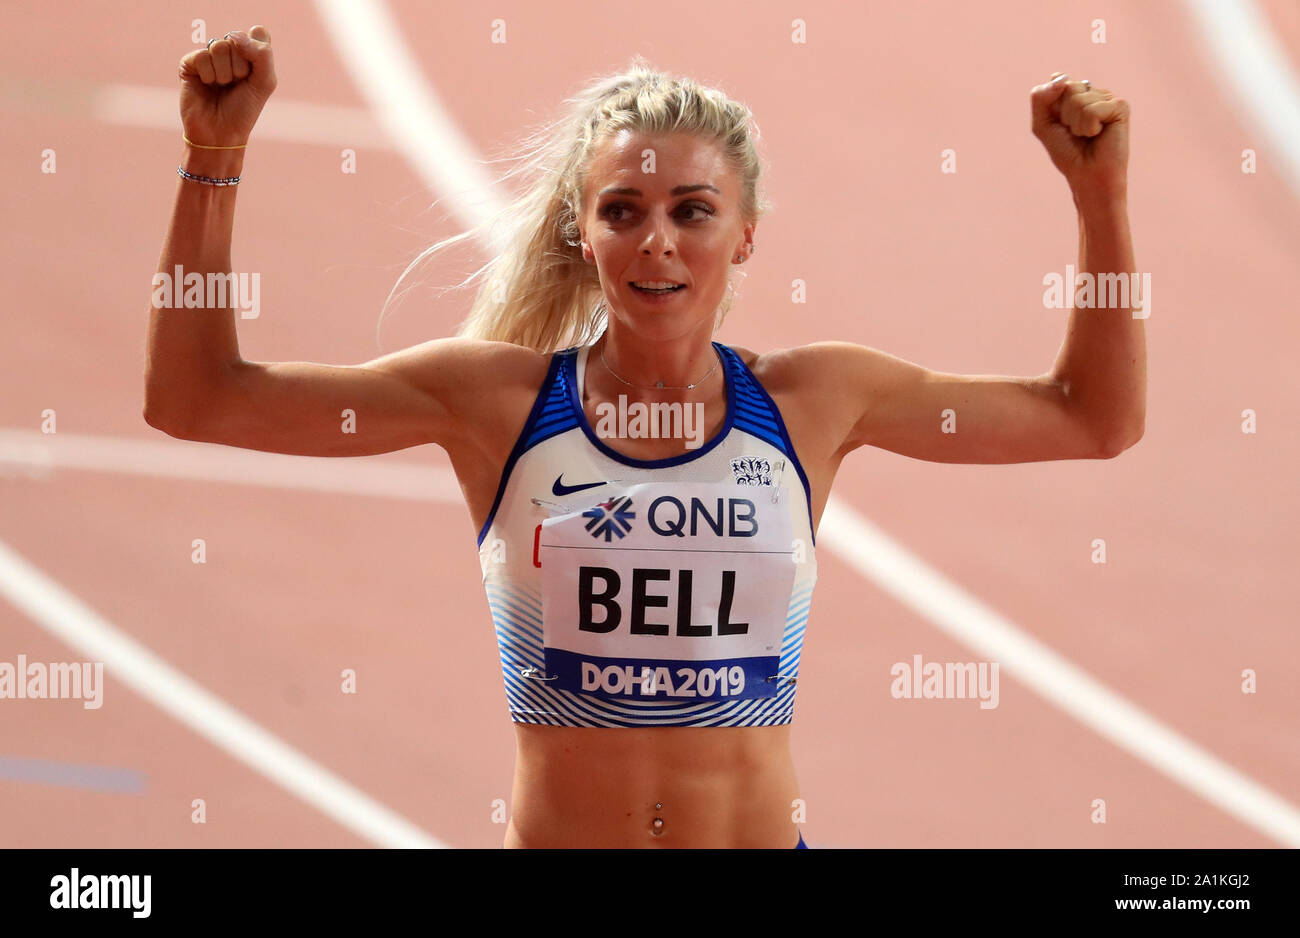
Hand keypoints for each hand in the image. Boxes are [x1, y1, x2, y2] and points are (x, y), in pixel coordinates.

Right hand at [177, 25, 276, 147]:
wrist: (221, 133)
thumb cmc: (244, 109)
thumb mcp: (265, 82)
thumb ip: (262, 54)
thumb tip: (235, 36)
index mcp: (250, 53)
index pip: (258, 33)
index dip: (258, 54)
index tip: (255, 75)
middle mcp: (229, 51)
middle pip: (237, 39)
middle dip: (241, 68)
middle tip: (236, 85)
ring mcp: (209, 56)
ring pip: (219, 46)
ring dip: (224, 73)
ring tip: (221, 86)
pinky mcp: (190, 63)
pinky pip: (202, 56)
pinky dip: (209, 75)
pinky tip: (207, 86)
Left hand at [1031, 72, 1128, 199]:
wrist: (1087, 175)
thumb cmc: (1067, 152)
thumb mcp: (1042, 124)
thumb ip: (1040, 97)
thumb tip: (1060, 77)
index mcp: (1077, 94)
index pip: (1056, 82)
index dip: (1053, 109)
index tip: (1061, 125)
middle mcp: (1093, 92)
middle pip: (1067, 88)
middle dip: (1064, 115)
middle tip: (1076, 132)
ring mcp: (1108, 98)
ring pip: (1078, 100)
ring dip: (1076, 124)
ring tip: (1087, 135)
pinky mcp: (1120, 106)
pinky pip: (1092, 110)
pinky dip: (1088, 127)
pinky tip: (1098, 134)